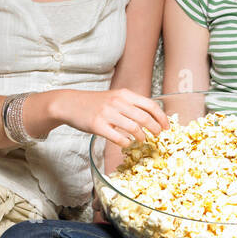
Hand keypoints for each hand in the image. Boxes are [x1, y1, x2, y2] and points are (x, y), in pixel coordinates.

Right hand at [53, 88, 169, 145]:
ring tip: (143, 140)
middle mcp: (117, 102)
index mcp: (124, 94)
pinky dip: (126, 142)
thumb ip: (131, 104)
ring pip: (133, 128)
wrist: (70, 103)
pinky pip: (118, 138)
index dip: (161, 117)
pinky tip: (127, 143)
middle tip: (158, 136)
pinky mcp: (98, 126)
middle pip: (145, 117)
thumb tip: (151, 117)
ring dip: (142, 137)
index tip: (167, 127)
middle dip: (155, 129)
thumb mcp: (114, 97)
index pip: (150, 105)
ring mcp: (107, 114)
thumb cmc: (94, 102)